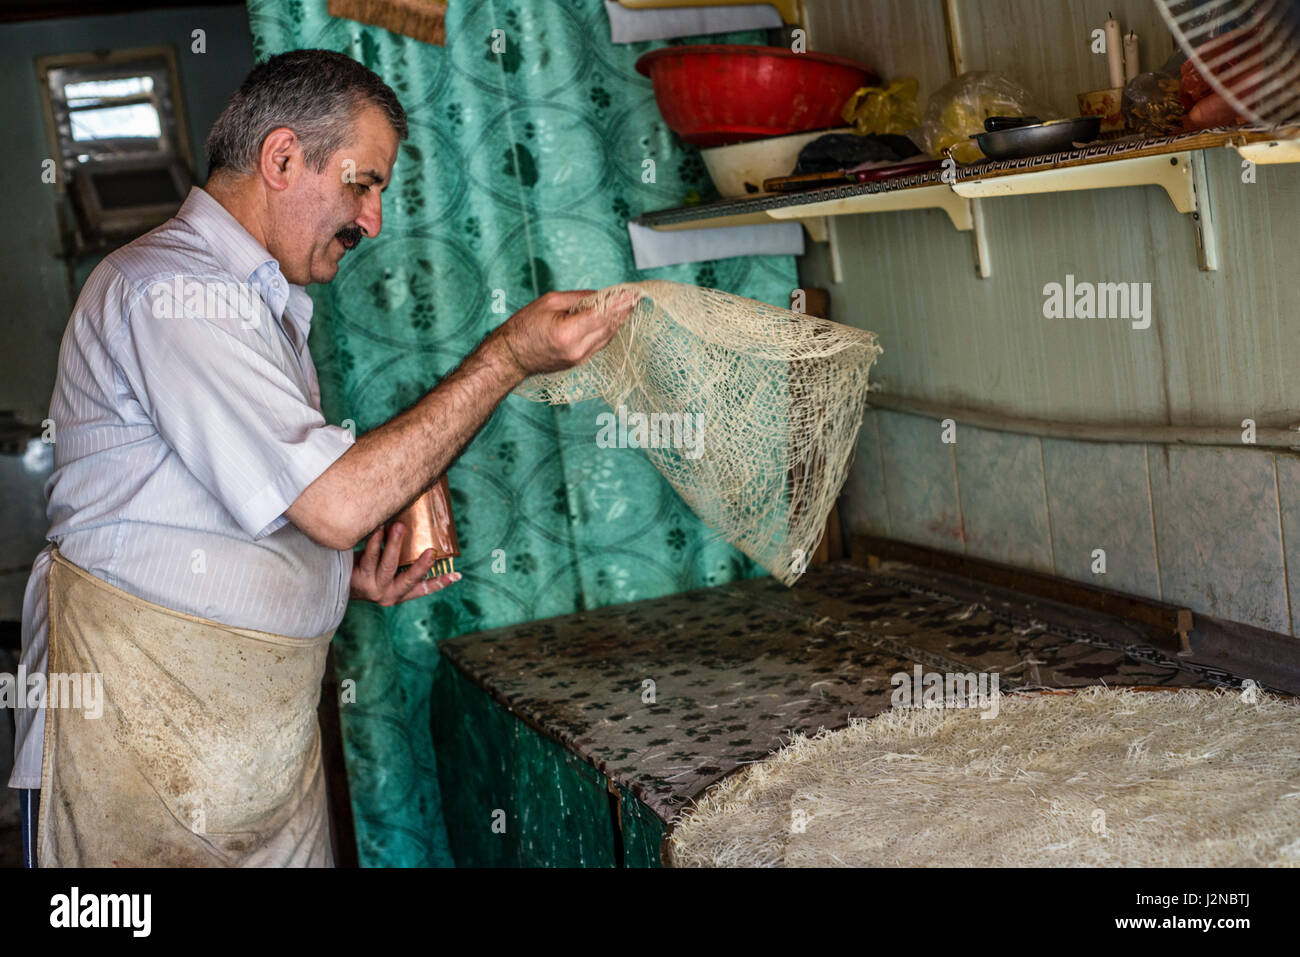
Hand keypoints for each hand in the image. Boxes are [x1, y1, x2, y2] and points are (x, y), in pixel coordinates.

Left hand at [349, 523, 459, 604]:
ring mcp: (373, 586)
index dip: (440, 583)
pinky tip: (379, 528)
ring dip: (395, 544)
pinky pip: (370, 556)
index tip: (456, 575)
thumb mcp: (386, 573)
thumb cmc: (367, 572)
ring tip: (399, 527)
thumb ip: (400, 563)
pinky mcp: (359, 577)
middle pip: (408, 579)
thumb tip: (413, 531)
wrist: (335, 583)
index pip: (423, 589)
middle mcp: (388, 594)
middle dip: (422, 565)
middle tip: (432, 552)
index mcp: (399, 594)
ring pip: (388, 565)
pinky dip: (375, 541)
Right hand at [490, 288, 640, 377]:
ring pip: (608, 335)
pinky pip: (601, 342)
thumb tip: (602, 296)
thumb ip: (579, 298)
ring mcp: (580, 358)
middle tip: (634, 294)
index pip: (602, 315)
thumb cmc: (524, 327)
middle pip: (609, 326)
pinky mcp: (581, 362)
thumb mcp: (549, 302)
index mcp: (568, 333)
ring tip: (628, 302)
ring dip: (618, 319)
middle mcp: (578, 349)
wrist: (511, 357)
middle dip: (623, 309)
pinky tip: (614, 317)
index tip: (634, 292)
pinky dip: (608, 329)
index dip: (620, 303)